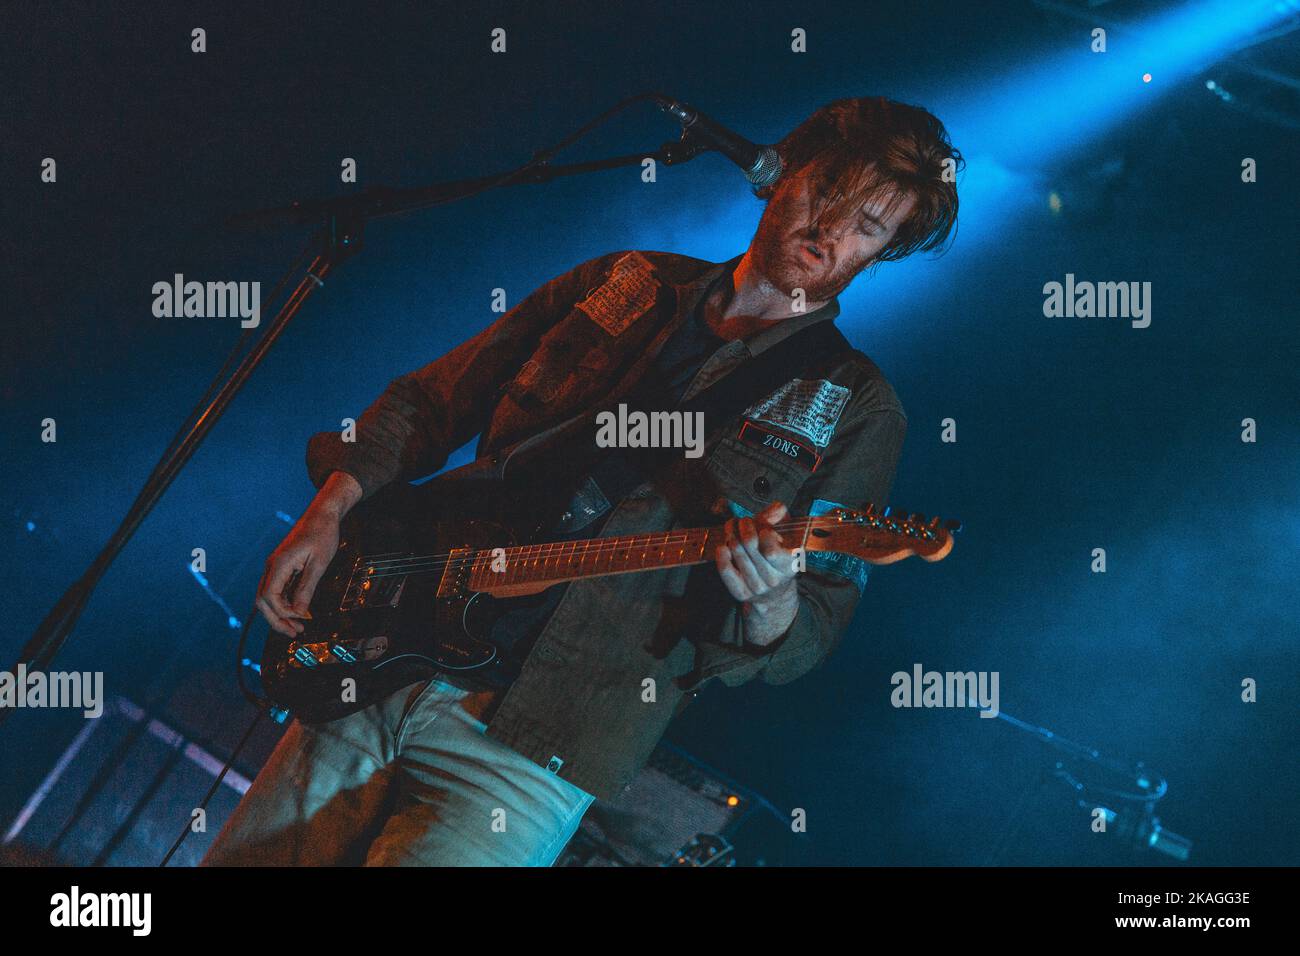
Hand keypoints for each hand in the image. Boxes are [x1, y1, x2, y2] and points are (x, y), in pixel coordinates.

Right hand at [256, 507, 339, 636]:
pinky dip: (285, 604)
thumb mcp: (319, 563)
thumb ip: (307, 588)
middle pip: (263, 601)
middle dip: (276, 620)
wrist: (322, 514)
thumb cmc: (322, 534)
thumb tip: (300, 613)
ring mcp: (275, 567)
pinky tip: (297, 612)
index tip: (301, 619)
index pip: (269, 597)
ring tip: (297, 627)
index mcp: (279, 564)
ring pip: (268, 597)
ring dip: (280, 614)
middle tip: (294, 633)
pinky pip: (277, 590)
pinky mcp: (282, 567)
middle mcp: (272, 566)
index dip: (282, 612)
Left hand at [714, 501, 800, 645]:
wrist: (774, 593)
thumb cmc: (778, 555)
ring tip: (733, 529)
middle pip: (748, 543)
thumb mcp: (785, 534)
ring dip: (731, 534)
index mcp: (789, 564)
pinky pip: (725, 569)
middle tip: (744, 522)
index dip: (764, 530)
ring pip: (735, 551)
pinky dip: (722, 554)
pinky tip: (724, 545)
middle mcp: (774, 579)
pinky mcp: (741, 593)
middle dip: (744, 525)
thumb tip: (775, 509)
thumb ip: (779, 517)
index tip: (763, 526)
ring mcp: (757, 587)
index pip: (770, 548)